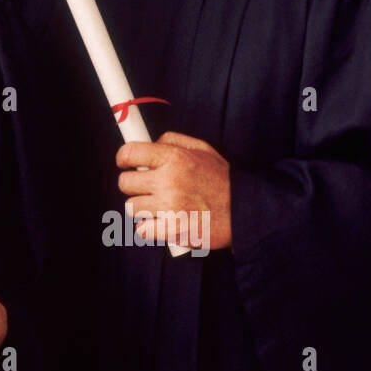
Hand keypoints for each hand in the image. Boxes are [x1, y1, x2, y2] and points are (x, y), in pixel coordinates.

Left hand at [117, 132, 230, 249]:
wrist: (246, 212)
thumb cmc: (222, 180)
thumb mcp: (202, 150)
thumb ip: (173, 141)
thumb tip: (149, 142)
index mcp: (175, 158)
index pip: (129, 152)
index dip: (124, 158)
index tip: (126, 163)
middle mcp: (169, 181)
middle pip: (125, 182)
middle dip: (134, 185)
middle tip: (149, 187)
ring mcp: (169, 207)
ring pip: (131, 207)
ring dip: (143, 207)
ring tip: (162, 206)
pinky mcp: (172, 230)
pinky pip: (142, 229)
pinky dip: (150, 228)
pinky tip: (163, 222)